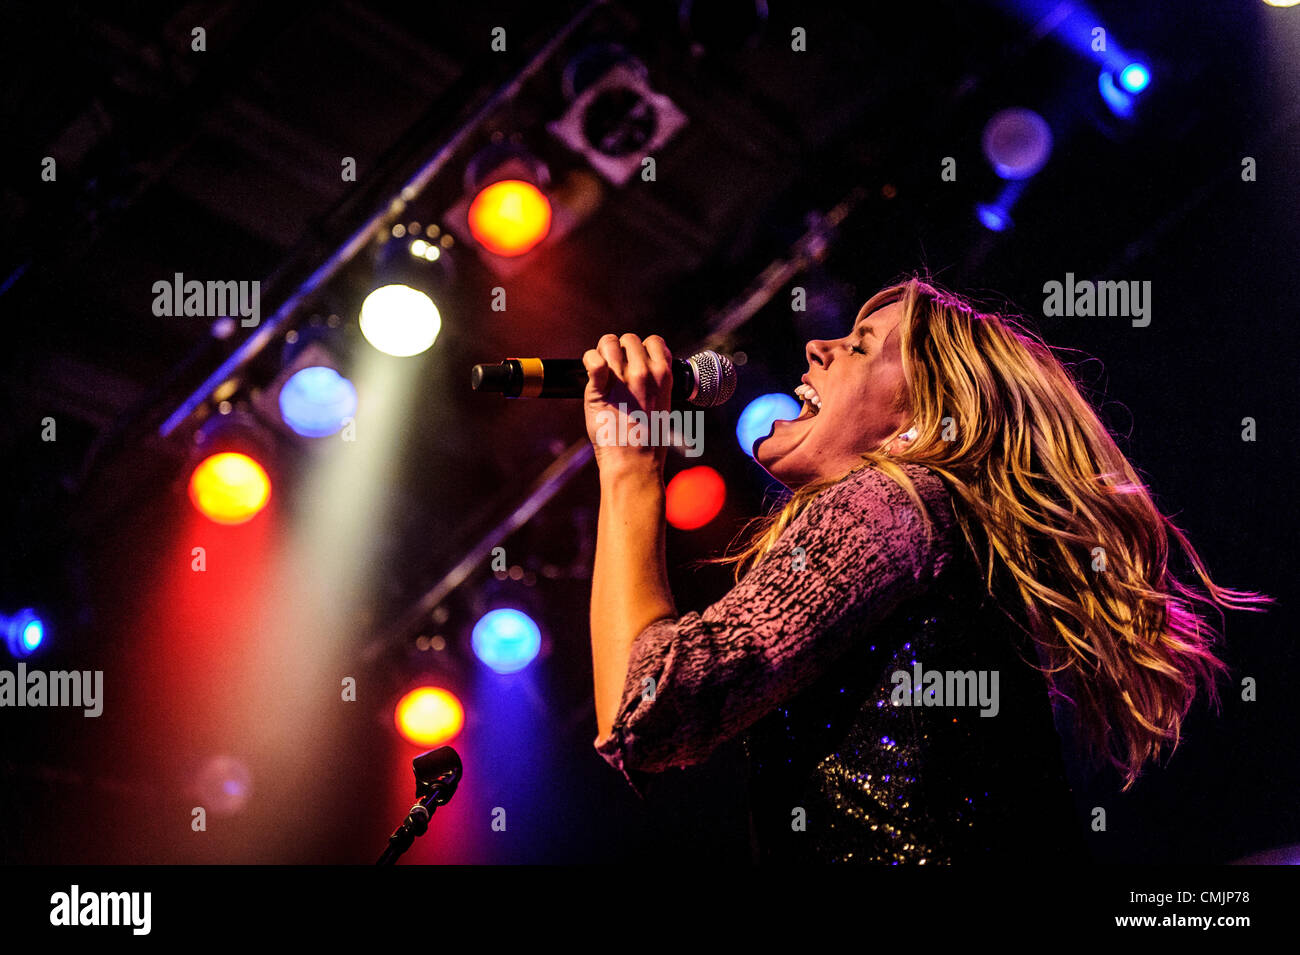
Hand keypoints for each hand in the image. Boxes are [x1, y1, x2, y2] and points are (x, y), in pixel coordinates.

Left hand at [582, 333, 672, 474]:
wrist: (634, 462)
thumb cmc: (648, 439)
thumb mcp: (663, 403)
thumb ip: (654, 381)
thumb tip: (641, 366)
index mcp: (664, 375)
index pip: (654, 341)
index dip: (642, 349)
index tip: (635, 363)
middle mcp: (645, 372)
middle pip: (629, 339)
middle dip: (621, 350)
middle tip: (615, 370)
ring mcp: (622, 379)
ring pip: (609, 342)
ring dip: (604, 352)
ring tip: (603, 370)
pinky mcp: (600, 389)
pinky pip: (592, 359)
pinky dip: (589, 360)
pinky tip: (591, 370)